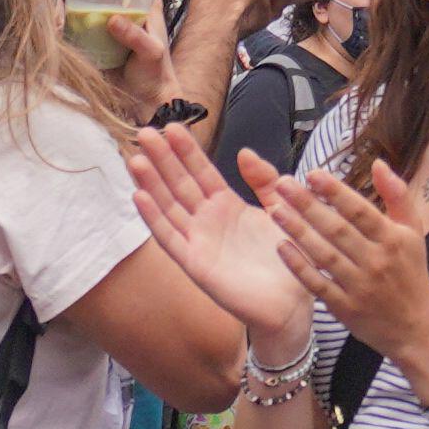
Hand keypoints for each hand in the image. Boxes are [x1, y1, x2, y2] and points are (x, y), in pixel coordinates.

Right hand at [118, 122, 313, 366]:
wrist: (293, 303)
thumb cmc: (288, 259)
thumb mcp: (281, 209)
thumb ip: (265, 181)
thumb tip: (244, 151)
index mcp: (227, 206)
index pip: (201, 172)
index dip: (186, 150)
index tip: (171, 125)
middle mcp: (208, 221)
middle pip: (180, 184)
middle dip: (162, 159)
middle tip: (144, 132)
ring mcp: (199, 242)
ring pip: (169, 207)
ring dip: (151, 184)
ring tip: (135, 158)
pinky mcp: (196, 265)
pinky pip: (171, 239)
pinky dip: (154, 219)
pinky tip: (140, 196)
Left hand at [273, 152, 428, 387]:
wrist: (416, 326)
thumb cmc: (411, 272)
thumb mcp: (413, 231)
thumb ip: (397, 195)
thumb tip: (379, 163)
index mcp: (393, 239)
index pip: (360, 210)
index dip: (335, 191)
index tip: (311, 174)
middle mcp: (376, 261)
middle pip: (337, 229)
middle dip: (307, 205)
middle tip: (282, 185)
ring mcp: (359, 286)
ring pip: (324, 255)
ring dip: (297, 231)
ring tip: (275, 211)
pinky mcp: (345, 308)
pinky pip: (317, 284)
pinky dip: (299, 266)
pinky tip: (282, 247)